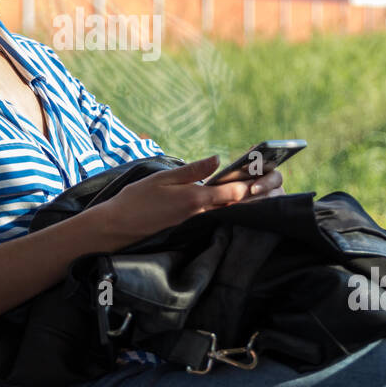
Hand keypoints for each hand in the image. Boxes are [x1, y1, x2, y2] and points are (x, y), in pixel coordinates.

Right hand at [95, 155, 283, 249]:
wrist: (118, 226)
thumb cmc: (137, 198)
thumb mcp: (164, 178)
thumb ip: (192, 170)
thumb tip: (217, 159)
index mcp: (195, 199)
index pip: (232, 191)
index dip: (249, 182)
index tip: (263, 173)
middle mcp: (198, 213)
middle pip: (232, 203)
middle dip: (250, 194)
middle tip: (266, 181)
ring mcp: (193, 222)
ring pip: (223, 211)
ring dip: (238, 201)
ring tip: (254, 189)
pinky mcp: (187, 226)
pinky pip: (211, 216)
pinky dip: (222, 207)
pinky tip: (226, 200)